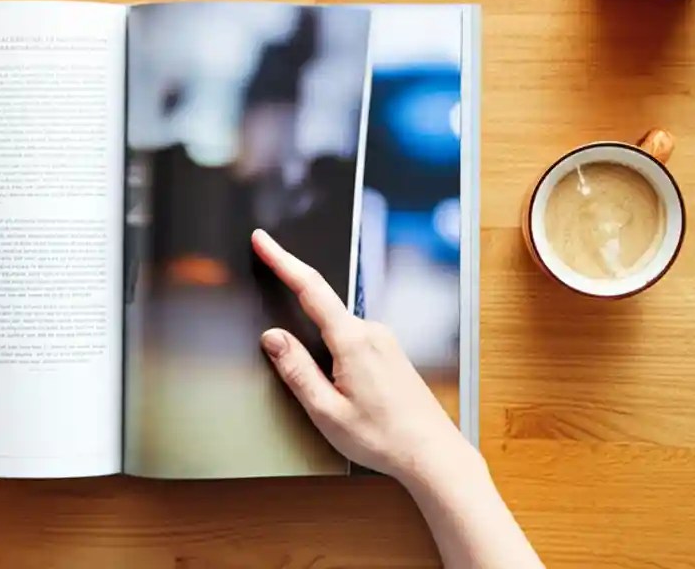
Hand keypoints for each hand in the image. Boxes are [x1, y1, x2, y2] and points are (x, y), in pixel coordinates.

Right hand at [252, 230, 470, 482]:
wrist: (432, 454)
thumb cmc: (383, 438)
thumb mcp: (326, 411)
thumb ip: (296, 370)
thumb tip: (272, 337)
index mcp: (353, 341)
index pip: (310, 289)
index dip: (282, 260)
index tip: (262, 240)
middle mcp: (371, 331)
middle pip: (321, 308)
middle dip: (297, 317)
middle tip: (295, 354)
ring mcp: (384, 339)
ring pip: (336, 329)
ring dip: (320, 350)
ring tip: (331, 399)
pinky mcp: (389, 351)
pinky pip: (351, 340)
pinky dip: (336, 356)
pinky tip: (345, 393)